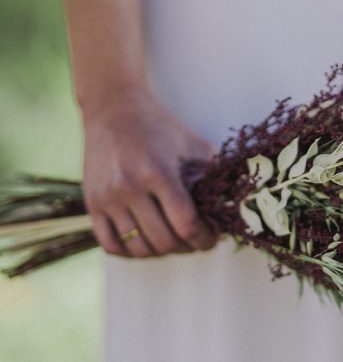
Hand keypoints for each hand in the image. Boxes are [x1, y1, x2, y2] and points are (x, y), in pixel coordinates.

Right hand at [81, 87, 219, 258]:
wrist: (113, 109)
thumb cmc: (159, 127)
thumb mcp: (193, 144)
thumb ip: (213, 174)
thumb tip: (231, 205)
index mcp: (159, 172)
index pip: (186, 223)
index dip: (204, 238)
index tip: (211, 238)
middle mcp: (130, 188)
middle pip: (164, 240)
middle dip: (186, 247)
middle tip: (194, 240)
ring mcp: (108, 198)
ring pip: (138, 248)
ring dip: (161, 252)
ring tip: (172, 240)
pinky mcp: (92, 203)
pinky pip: (111, 245)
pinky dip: (130, 252)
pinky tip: (145, 241)